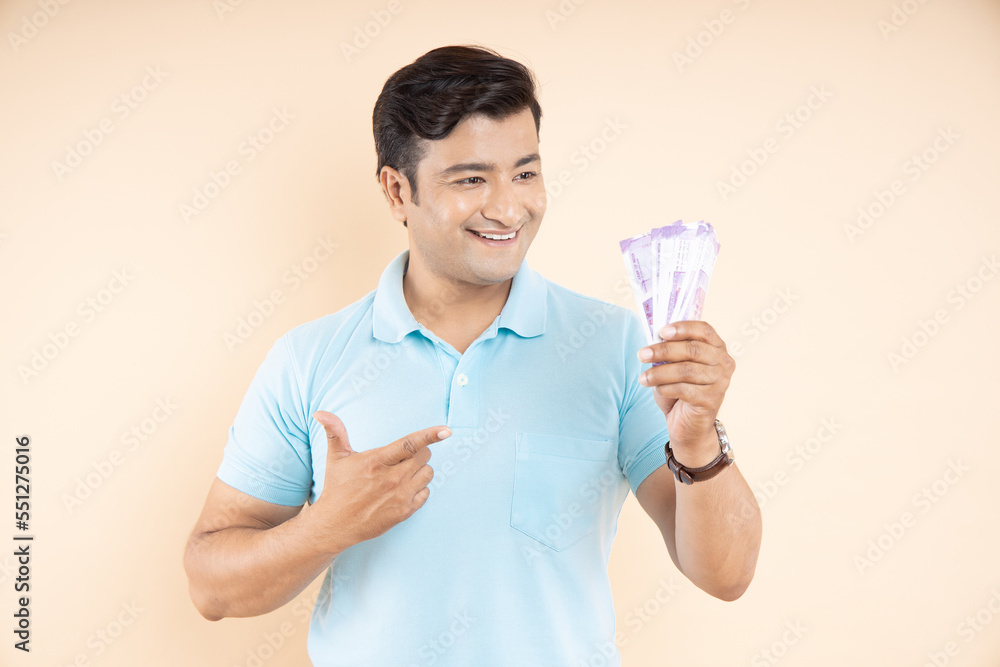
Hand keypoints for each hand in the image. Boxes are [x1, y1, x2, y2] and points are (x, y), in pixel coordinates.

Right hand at [307, 411, 450, 553]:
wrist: (335, 525)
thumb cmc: (337, 488)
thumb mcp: (337, 458)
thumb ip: (335, 432)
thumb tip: (320, 412)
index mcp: (377, 461)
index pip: (409, 444)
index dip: (430, 435)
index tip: (447, 430)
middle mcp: (391, 479)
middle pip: (423, 457)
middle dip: (418, 453)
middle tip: (402, 459)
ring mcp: (399, 496)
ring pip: (427, 473)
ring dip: (420, 470)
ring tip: (402, 474)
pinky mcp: (404, 512)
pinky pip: (426, 493)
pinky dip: (419, 488)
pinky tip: (403, 490)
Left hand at [636, 321, 734, 466]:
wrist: (688, 425)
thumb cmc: (680, 391)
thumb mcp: (675, 367)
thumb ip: (671, 351)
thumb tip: (654, 339)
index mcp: (717, 348)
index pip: (704, 330)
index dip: (682, 328)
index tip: (661, 331)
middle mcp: (723, 363)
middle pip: (692, 349)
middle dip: (663, 350)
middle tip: (641, 354)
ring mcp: (720, 382)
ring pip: (686, 370)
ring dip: (659, 372)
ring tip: (643, 378)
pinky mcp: (712, 400)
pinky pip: (684, 389)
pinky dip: (665, 388)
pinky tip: (656, 389)